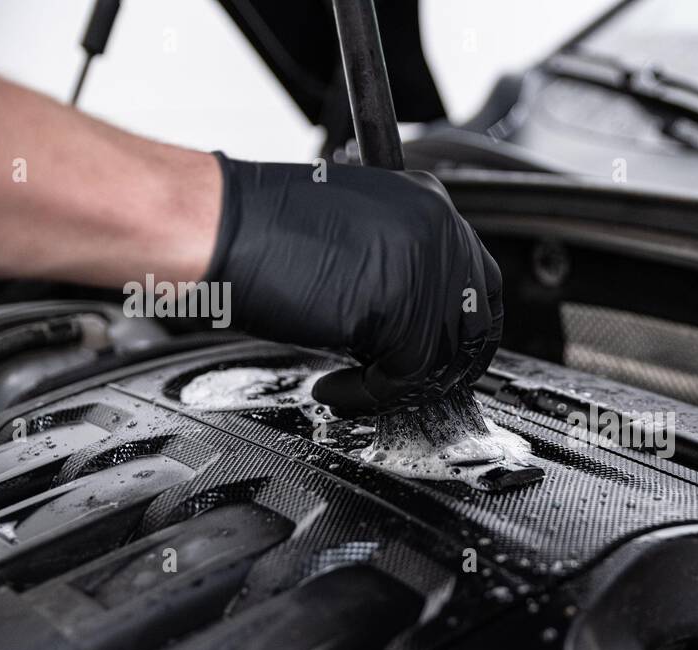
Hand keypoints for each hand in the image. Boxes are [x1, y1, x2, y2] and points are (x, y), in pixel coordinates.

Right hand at [205, 153, 502, 415]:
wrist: (218, 225)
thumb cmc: (262, 230)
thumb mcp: (357, 237)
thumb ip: (401, 270)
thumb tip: (419, 325)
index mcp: (431, 205)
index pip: (480, 281)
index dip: (462, 330)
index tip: (441, 358)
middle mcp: (440, 230)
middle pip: (474, 323)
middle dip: (439, 366)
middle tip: (397, 386)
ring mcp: (427, 267)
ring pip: (441, 356)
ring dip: (396, 385)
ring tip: (351, 388)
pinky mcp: (402, 307)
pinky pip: (406, 376)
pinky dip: (370, 396)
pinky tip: (334, 388)